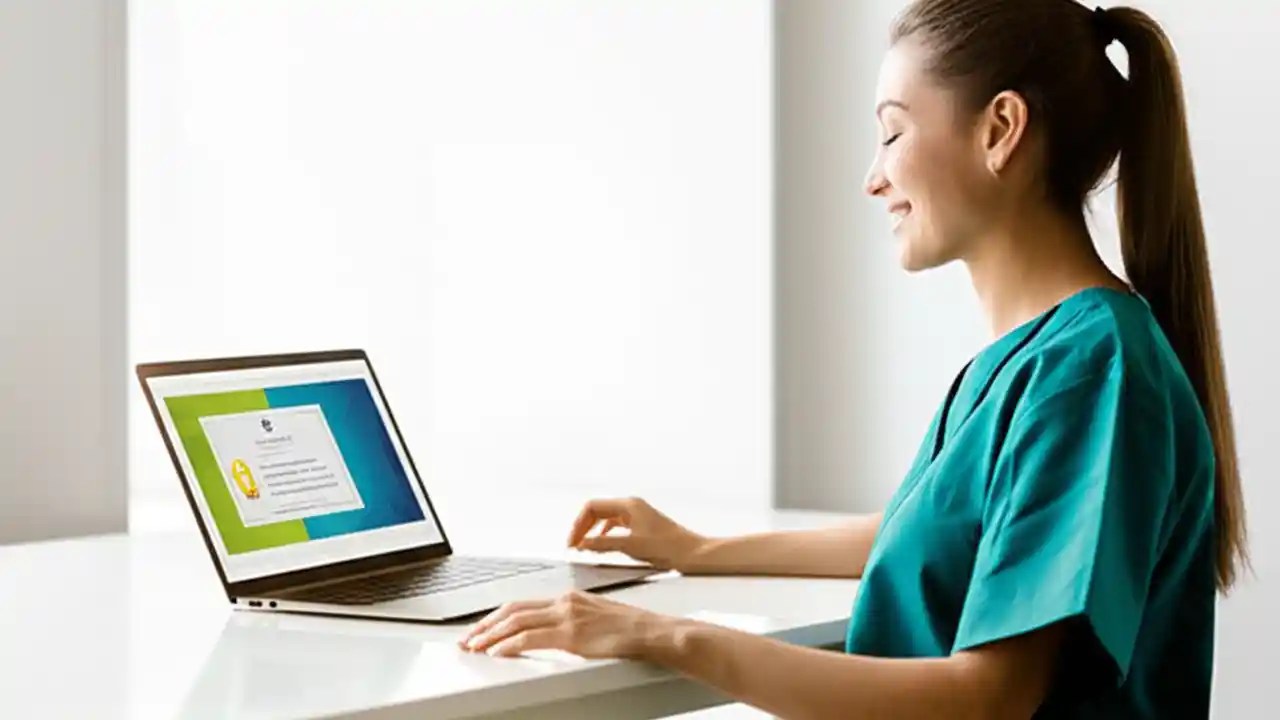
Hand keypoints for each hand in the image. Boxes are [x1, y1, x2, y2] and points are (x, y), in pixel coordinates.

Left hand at [457, 590, 674, 658]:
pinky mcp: (571, 634)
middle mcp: (564, 602)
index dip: (497, 616)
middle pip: (513, 609)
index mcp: (568, 598)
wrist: (650, 631)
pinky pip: (531, 637)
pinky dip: (509, 644)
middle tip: (468, 638)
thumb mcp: (595, 618)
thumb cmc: (629, 629)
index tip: (482, 628)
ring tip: (475, 646)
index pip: (522, 604)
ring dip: (491, 635)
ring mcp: (567, 616)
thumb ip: (572, 622)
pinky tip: (497, 652)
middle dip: (486, 625)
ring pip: (516, 621)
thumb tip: (552, 634)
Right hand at [566, 497, 706, 570]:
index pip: (592, 507)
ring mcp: (637, 515)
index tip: (572, 544)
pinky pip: (616, 526)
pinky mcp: (642, 526)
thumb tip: (582, 545)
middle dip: (583, 527)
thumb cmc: (667, 548)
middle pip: (597, 511)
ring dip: (592, 531)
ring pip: (606, 519)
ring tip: (584, 548)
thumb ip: (603, 544)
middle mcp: (632, 506)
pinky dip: (604, 535)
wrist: (693, 554)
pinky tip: (602, 546)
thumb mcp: (631, 546)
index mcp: (628, 504)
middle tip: (573, 546)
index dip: (578, 525)